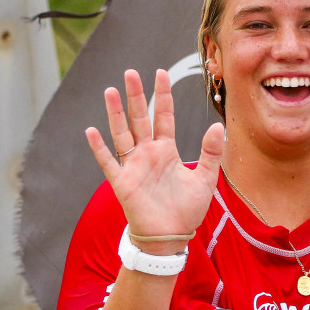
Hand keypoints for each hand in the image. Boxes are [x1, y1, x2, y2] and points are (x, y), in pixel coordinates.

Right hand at [85, 69, 224, 252]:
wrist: (171, 237)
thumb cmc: (186, 210)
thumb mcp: (205, 179)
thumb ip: (210, 153)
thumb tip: (218, 127)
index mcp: (167, 150)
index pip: (163, 116)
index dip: (162, 95)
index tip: (160, 74)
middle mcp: (148, 154)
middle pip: (139, 118)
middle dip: (135, 96)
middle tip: (131, 72)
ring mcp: (133, 166)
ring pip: (122, 134)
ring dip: (116, 114)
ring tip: (111, 91)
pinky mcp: (123, 183)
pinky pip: (109, 162)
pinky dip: (99, 148)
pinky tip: (92, 130)